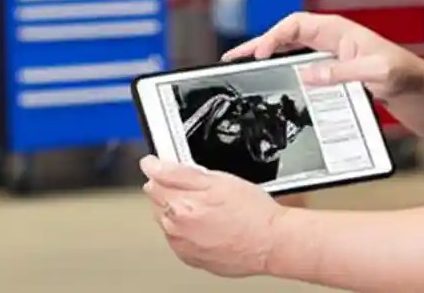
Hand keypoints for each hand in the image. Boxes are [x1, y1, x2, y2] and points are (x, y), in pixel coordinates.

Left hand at [140, 155, 283, 277]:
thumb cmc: (253, 212)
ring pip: (167, 220)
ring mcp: (183, 246)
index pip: (153, 180)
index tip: (165, 165)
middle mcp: (176, 228)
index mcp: (181, 205)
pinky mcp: (190, 259)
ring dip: (178, 210)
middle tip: (198, 188)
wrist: (271, 244)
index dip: (161, 168)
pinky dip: (186, 230)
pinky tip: (206, 224)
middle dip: (171, 189)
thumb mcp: (218, 179)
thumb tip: (152, 166)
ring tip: (207, 208)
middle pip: (157, 200)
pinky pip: (178, 239)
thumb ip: (178, 171)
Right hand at [221, 12, 423, 101]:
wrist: (414, 87)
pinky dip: (279, 66)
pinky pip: (297, 62)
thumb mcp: (374, 71)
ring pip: (287, 48)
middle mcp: (328, 37)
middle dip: (258, 43)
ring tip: (241, 64)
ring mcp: (326, 52)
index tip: (260, 53)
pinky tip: (268, 76)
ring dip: (265, 54)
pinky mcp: (328, 68)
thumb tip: (308, 75)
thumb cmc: (402, 72)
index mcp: (336, 29)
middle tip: (233, 58)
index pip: (295, 25)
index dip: (274, 36)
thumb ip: (342, 72)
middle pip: (284, 34)